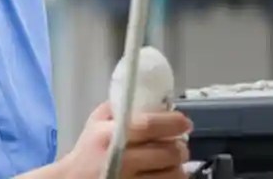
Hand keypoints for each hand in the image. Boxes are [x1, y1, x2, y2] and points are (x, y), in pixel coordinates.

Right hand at [56, 101, 191, 178]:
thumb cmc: (87, 150)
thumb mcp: (96, 122)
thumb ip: (120, 107)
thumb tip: (152, 100)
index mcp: (111, 134)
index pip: (149, 125)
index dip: (172, 123)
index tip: (185, 123)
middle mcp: (121, 159)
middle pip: (166, 152)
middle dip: (180, 148)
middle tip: (180, 146)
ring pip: (170, 175)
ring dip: (178, 168)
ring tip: (174, 164)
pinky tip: (165, 175)